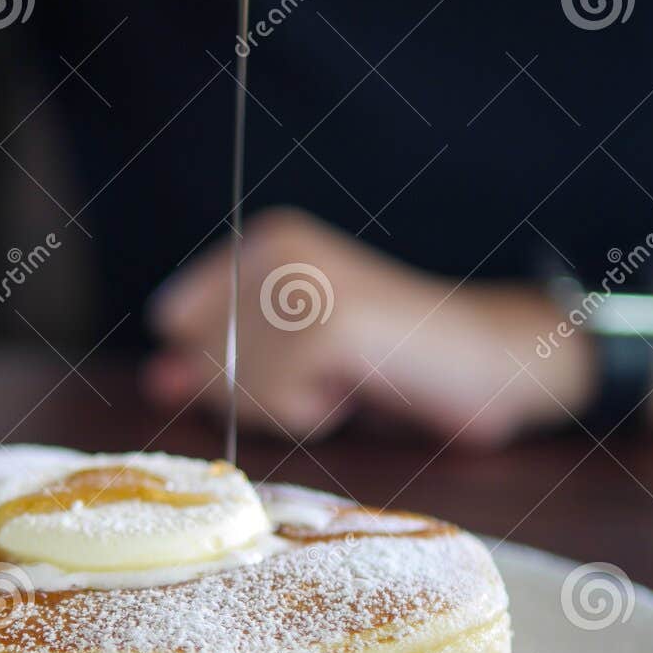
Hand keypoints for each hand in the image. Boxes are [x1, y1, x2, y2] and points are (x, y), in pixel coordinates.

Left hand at [144, 208, 594, 445]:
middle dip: (255, 390)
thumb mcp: (292, 362)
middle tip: (332, 370)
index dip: (218, 360)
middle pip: (198, 358)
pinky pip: (275, 400)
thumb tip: (157, 378)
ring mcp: (298, 278)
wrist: (495, 360)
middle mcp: (272, 244)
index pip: (173, 318)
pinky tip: (358, 382)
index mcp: (261, 240)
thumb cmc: (395, 365)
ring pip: (232, 384)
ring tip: (348, 374)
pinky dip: (315, 411)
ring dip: (290, 403)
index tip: (294, 358)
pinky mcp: (326, 319)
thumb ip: (221, 363)